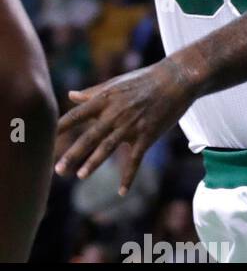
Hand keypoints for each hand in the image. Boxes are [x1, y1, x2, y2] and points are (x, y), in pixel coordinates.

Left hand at [55, 59, 195, 194]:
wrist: (177, 78)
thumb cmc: (145, 79)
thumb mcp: (117, 83)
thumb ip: (92, 92)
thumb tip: (70, 96)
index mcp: (106, 99)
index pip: (77, 115)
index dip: (60, 128)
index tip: (45, 140)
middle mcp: (116, 113)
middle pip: (90, 136)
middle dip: (73, 154)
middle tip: (58, 170)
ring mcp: (132, 125)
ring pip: (108, 147)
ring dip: (94, 163)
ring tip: (80, 176)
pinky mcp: (147, 134)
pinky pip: (135, 159)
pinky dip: (128, 177)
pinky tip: (121, 192)